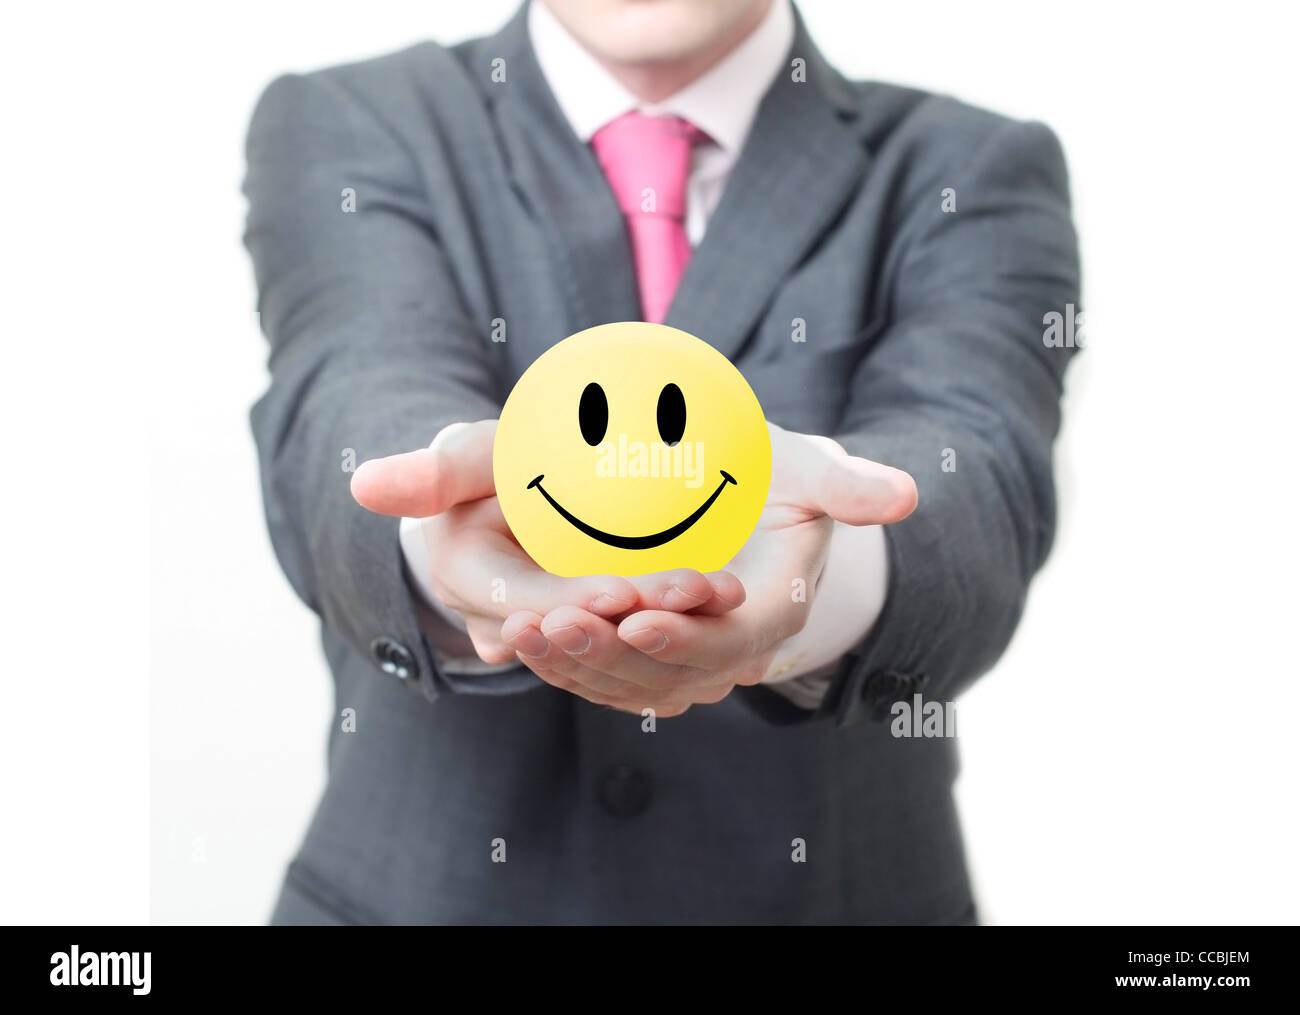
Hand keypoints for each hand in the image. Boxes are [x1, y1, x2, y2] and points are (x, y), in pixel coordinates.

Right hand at [350, 420, 740, 665]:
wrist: (520, 493)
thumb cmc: (491, 467)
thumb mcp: (468, 455)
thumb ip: (433, 469)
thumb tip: (363, 485)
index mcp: (469, 582)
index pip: (523, 607)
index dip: (570, 604)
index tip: (619, 590)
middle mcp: (510, 625)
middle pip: (581, 639)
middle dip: (636, 620)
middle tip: (695, 588)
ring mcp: (557, 639)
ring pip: (617, 659)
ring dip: (670, 635)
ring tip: (719, 592)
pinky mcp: (596, 640)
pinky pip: (642, 655)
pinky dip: (682, 635)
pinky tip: (724, 606)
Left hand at [505, 424, 915, 715]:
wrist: (740, 497)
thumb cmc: (773, 474)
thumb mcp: (808, 468)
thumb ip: (847, 485)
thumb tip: (906, 496)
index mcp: (774, 611)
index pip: (734, 640)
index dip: (690, 634)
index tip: (637, 613)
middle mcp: (730, 651)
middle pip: (672, 673)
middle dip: (613, 652)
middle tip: (556, 621)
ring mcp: (683, 661)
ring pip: (629, 684)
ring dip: (576, 664)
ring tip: (523, 632)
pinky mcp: (642, 658)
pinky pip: (602, 676)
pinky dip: (562, 663)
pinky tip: (516, 638)